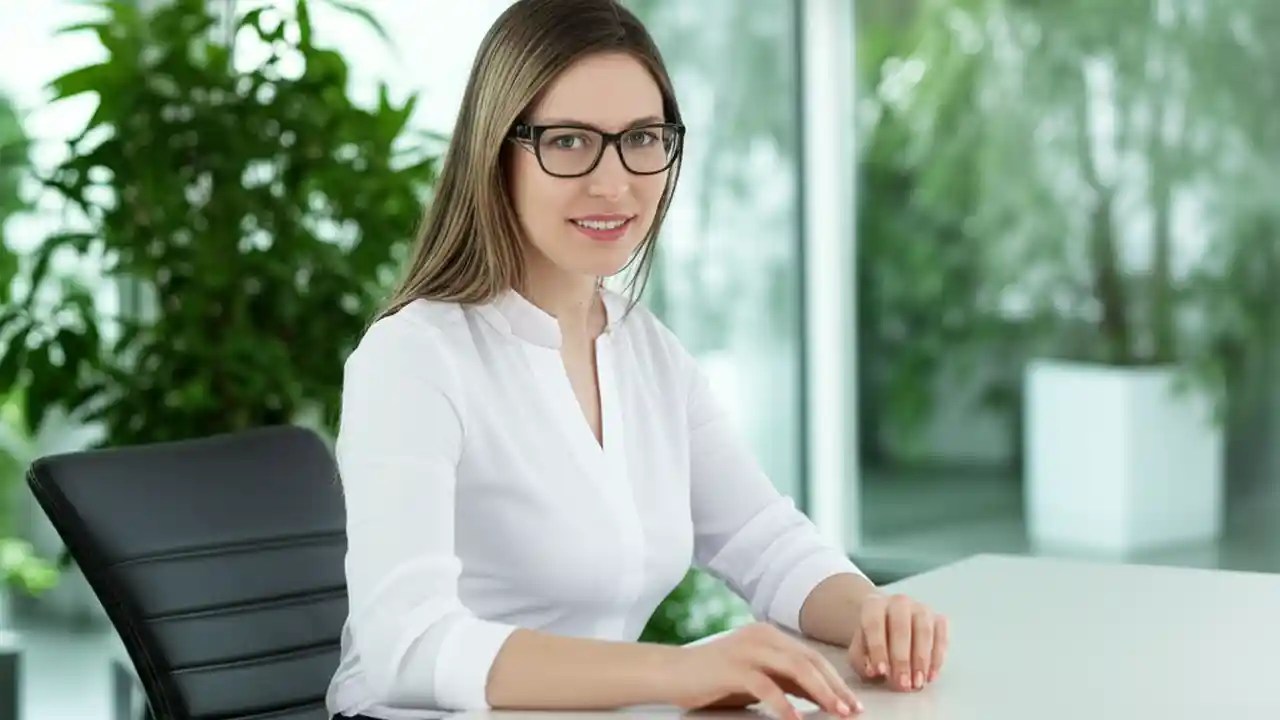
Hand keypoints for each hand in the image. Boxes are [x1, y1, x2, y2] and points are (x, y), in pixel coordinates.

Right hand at [664, 622, 864, 719]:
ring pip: (795, 669)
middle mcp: (762, 637)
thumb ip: (786, 682)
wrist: (672, 673)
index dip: (835, 680)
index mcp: (770, 636)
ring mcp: (748, 649)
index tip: (852, 703)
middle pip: (809, 661)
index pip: (812, 657)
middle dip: (834, 687)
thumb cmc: (714, 679)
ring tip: (835, 713)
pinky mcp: (733, 667)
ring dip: (820, 693)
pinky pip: (766, 686)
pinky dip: (785, 705)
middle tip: (852, 711)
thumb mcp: (757, 678)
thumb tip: (822, 696)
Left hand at [848, 593, 948, 691]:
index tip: (881, 672)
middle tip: (902, 684)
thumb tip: (874, 671)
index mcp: (873, 605)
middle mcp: (898, 602)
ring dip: (921, 660)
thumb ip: (862, 661)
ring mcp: (920, 609)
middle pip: (901, 628)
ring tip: (917, 683)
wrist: (887, 623)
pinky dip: (937, 658)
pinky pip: (941, 637)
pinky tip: (930, 676)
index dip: (878, 649)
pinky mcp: (938, 619)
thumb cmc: (871, 640)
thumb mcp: (859, 650)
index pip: (874, 624)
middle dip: (902, 659)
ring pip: (923, 631)